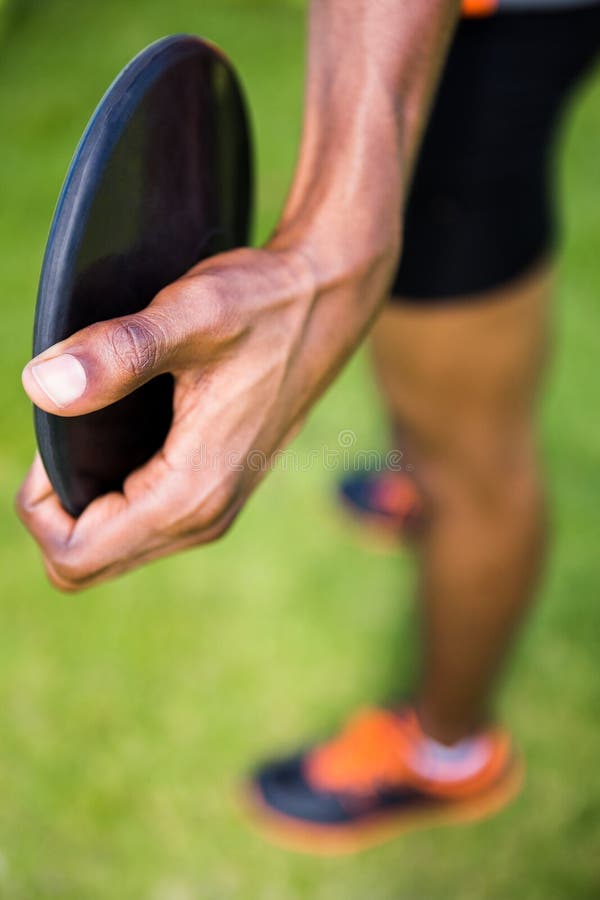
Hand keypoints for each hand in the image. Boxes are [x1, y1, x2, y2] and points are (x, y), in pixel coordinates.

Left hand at [16, 0, 455, 589]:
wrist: (328, 301)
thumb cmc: (265, 304)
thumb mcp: (191, 316)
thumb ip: (117, 353)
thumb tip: (41, 386)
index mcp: (190, 491)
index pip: (76, 554)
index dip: (37, 508)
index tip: (48, 440)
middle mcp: (203, 517)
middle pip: (88, 564)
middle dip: (54, 512)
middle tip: (64, 436)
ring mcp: (212, 509)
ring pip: (111, 549)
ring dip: (81, 505)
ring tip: (88, 434)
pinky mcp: (216, 491)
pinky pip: (141, 526)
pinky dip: (110, 497)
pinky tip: (117, 440)